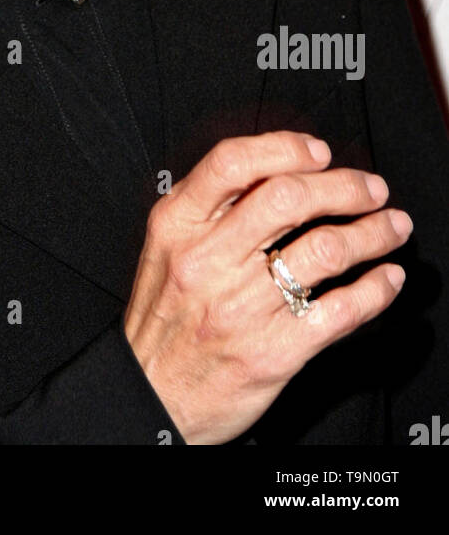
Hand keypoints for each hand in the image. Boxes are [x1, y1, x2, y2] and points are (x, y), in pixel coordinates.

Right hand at [123, 130, 410, 443]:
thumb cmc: (164, 317)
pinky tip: (386, 279)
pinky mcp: (273, 351)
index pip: (232, 163)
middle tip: (371, 188)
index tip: (319, 151)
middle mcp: (207, 261)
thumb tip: (281, 169)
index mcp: (177, 225)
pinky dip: (375, 290)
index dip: (284, 147)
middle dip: (344, 187)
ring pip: (324, 250)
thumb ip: (212, 206)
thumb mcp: (167, 247)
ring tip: (391, 227)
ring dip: (372, 233)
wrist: (151, 394)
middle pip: (288, 199)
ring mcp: (241, 307)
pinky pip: (340, 310)